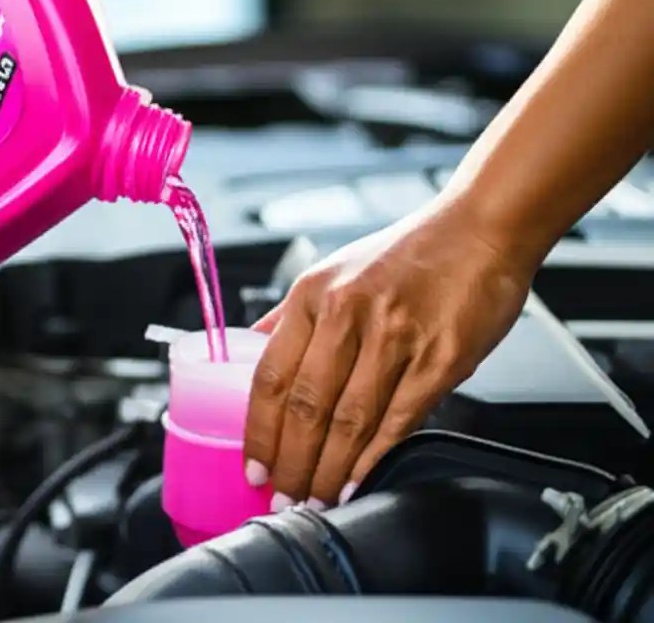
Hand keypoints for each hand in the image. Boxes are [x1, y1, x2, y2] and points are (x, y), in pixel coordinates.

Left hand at [242, 200, 536, 510]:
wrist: (480, 229)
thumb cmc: (407, 253)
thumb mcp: (333, 271)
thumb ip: (291, 315)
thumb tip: (248, 345)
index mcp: (313, 295)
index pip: (271, 375)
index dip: (259, 430)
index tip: (253, 467)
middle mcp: (347, 313)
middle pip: (306, 405)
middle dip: (290, 463)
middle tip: (282, 498)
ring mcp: (395, 336)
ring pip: (350, 420)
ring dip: (328, 470)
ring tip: (315, 500)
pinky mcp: (440, 357)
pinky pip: (398, 418)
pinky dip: (374, 457)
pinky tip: (357, 480)